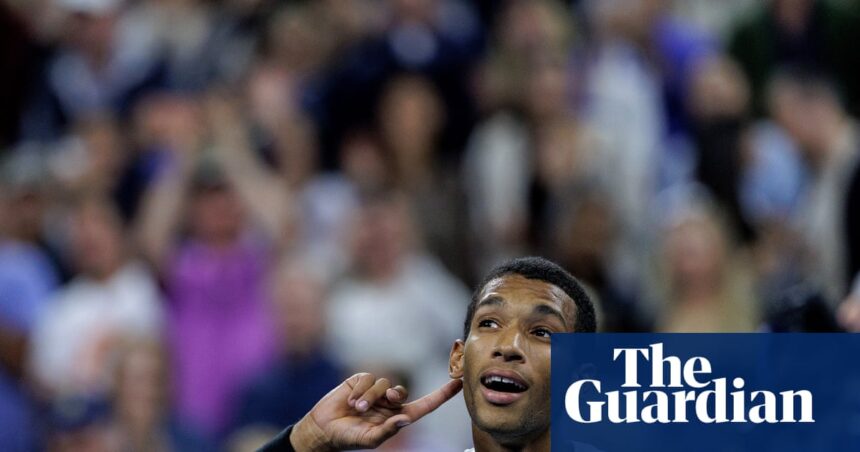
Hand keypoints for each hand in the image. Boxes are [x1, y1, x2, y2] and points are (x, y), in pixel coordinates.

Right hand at [290, 373, 462, 450]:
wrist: (323, 429)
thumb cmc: (349, 438)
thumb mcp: (369, 439)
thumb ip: (387, 431)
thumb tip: (405, 420)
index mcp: (397, 417)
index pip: (424, 405)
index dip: (442, 395)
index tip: (459, 384)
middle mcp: (388, 403)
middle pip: (401, 391)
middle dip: (394, 395)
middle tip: (385, 401)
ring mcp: (375, 391)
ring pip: (383, 383)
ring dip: (370, 396)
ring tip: (356, 408)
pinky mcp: (360, 381)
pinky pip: (368, 378)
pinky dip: (360, 390)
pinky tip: (350, 400)